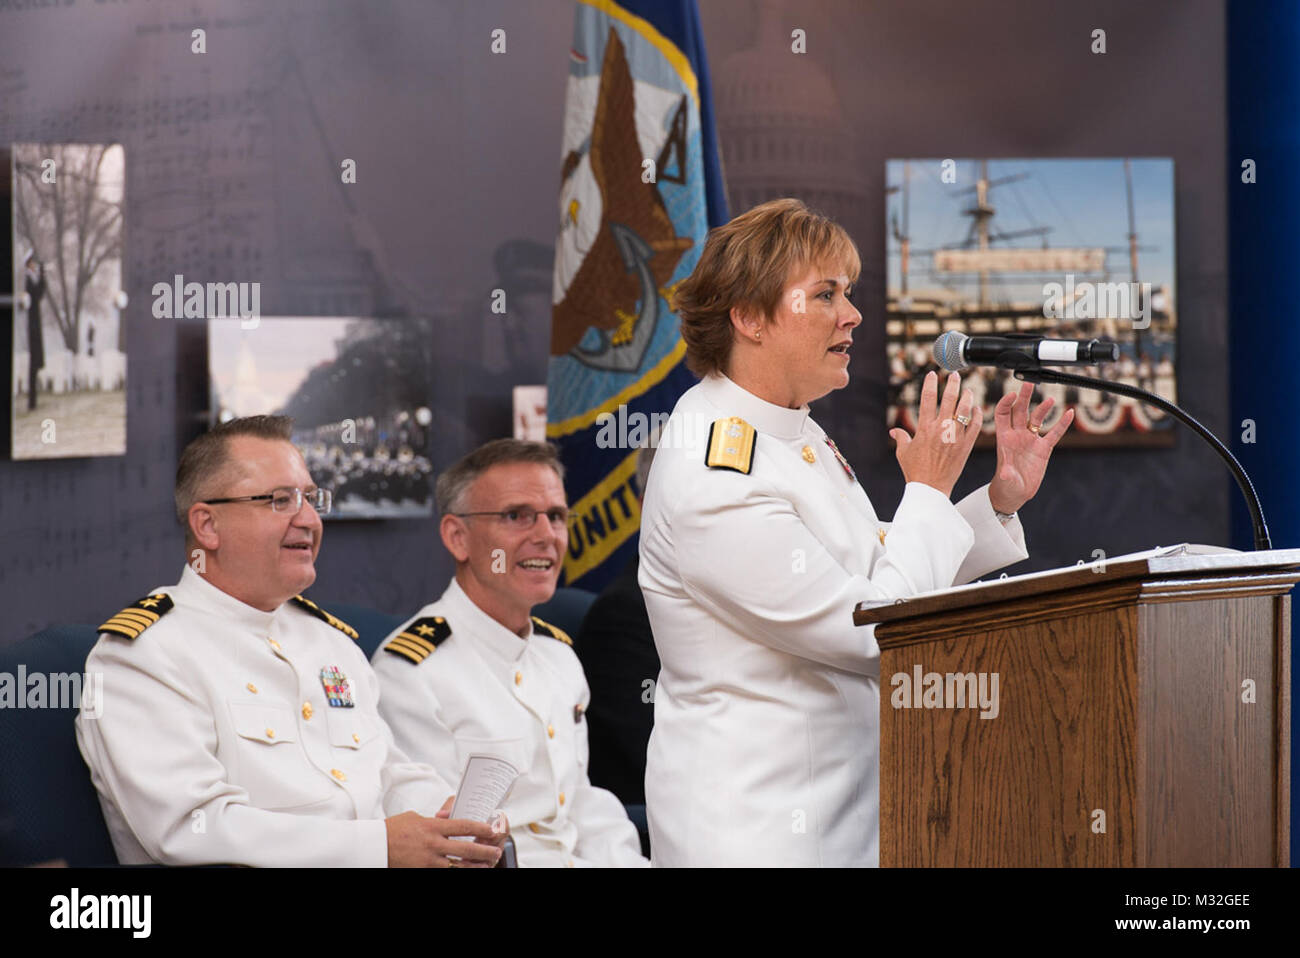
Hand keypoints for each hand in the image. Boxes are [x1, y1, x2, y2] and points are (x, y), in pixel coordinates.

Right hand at [385, 796, 503, 867]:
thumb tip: (448, 817)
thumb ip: (434, 819)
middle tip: (495, 852)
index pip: (463, 826)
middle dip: (484, 851)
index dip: (480, 828)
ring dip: (474, 866)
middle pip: (465, 849)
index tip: (491, 829)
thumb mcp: (415, 817)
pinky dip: (455, 871)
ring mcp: (428, 860)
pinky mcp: (423, 870)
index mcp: (432, 826)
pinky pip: (444, 872)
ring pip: (458, 865)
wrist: (375, 845)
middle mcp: (433, 844)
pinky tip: (465, 871)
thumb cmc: (394, 829)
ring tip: (486, 866)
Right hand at [889, 370, 982, 498]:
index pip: (927, 398)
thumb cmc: (915, 471)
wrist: (931, 488)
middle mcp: (941, 429)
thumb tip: (893, 431)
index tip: (932, 375)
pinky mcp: (966, 445)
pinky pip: (975, 426)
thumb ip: (900, 437)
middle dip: (952, 384)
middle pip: (949, 399)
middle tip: (954, 375)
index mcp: (924, 428)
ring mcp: (955, 436)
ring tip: (968, 390)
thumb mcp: (903, 452)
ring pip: (965, 410)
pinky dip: (977, 416)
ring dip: (968, 397)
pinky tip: (977, 409)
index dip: (930, 384)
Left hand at [988, 381, 1073, 513]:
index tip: (1012, 395)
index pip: (1003, 414)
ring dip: (1043, 408)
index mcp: (1004, 438)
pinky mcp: (1043, 449)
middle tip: (1029, 383)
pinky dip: (1062, 424)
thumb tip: (1005, 472)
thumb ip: (1006, 473)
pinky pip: (1054, 433)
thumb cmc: (1005, 485)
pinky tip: (1069, 413)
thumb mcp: (1005, 479)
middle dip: (1024, 396)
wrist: (1014, 494)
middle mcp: (1017, 435)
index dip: (1006, 403)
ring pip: (1037, 418)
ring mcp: (1031, 440)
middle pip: (1020, 410)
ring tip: (1050, 399)